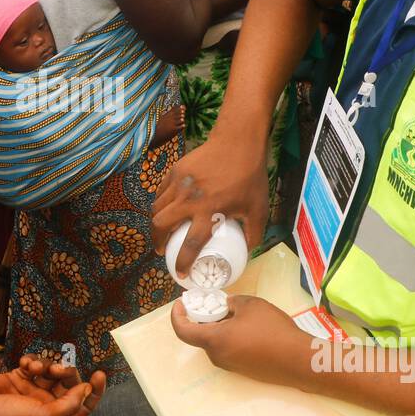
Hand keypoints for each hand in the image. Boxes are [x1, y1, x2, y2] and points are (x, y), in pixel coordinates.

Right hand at [0, 356, 106, 415]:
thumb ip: (69, 404)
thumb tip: (87, 389)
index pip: (83, 406)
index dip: (94, 391)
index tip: (99, 373)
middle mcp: (45, 406)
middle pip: (68, 385)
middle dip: (66, 374)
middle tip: (56, 369)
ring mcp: (31, 391)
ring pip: (52, 372)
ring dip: (49, 364)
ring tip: (38, 367)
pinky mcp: (18, 378)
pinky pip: (35, 365)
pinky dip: (33, 361)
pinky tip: (26, 363)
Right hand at [151, 134, 268, 277]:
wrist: (238, 142)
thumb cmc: (250, 177)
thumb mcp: (258, 209)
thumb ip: (253, 234)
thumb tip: (247, 251)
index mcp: (209, 212)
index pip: (190, 245)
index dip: (182, 262)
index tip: (180, 273)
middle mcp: (189, 200)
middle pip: (161, 226)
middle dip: (158, 242)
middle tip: (162, 250)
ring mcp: (179, 184)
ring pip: (156, 209)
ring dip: (157, 224)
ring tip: (163, 230)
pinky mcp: (174, 171)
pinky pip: (160, 193)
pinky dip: (160, 204)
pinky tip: (168, 208)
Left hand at [171, 294, 305, 382]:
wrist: (298, 359)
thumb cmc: (271, 329)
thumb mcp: (250, 305)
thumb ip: (232, 303)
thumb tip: (227, 307)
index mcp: (213, 340)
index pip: (182, 331)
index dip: (177, 316)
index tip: (182, 303)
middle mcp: (216, 356)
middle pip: (201, 336)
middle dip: (204, 318)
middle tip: (217, 303)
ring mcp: (230, 366)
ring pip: (216, 343)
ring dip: (220, 327)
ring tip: (238, 313)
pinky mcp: (243, 370)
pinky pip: (229, 350)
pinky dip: (231, 337)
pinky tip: (250, 328)